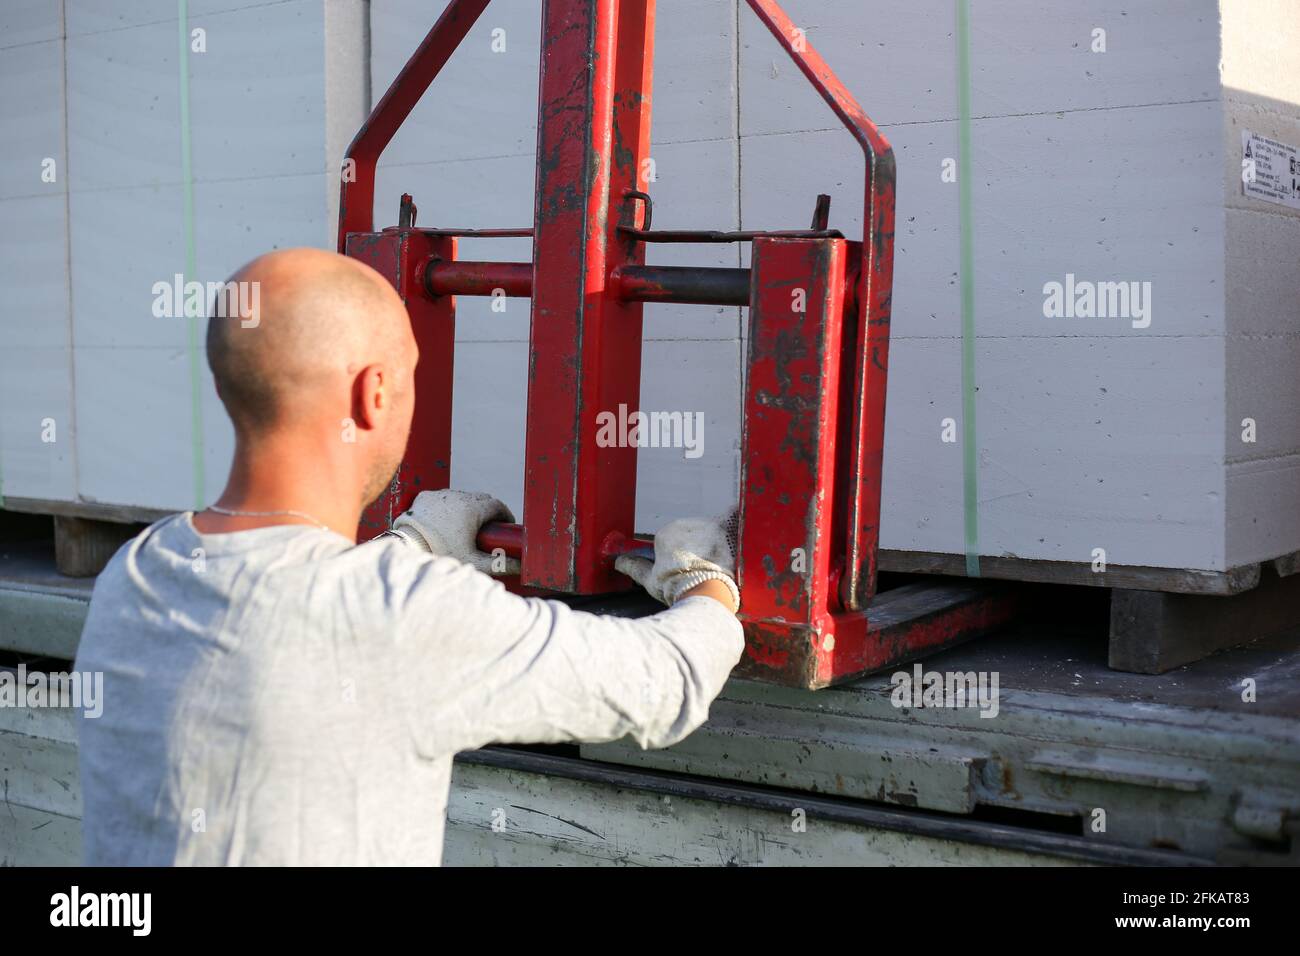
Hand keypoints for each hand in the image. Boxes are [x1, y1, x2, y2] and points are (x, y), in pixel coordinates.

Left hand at [388, 490, 520, 575]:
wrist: (408, 549)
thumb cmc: (442, 555)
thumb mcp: (474, 561)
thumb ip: (499, 563)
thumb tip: (520, 566)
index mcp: (473, 508)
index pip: (497, 505)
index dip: (504, 515)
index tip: (506, 525)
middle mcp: (458, 496)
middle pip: (481, 499)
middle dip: (488, 511)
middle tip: (489, 528)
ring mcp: (440, 495)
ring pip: (461, 497)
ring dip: (468, 507)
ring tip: (467, 526)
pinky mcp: (424, 497)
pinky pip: (442, 498)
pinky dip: (448, 506)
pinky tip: (446, 520)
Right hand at [615, 511, 739, 612]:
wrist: (706, 591)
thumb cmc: (676, 586)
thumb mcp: (650, 580)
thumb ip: (635, 567)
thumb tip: (620, 562)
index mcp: (666, 534)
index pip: (669, 540)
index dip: (674, 555)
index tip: (679, 568)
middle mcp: (686, 524)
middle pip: (689, 533)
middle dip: (693, 547)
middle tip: (697, 569)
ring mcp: (708, 526)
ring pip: (708, 530)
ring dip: (711, 541)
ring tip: (714, 563)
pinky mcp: (727, 530)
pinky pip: (729, 521)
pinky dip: (731, 523)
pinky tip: (734, 533)